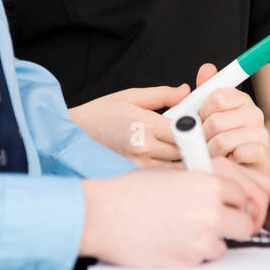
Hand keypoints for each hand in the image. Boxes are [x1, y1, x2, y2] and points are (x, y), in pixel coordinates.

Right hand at [68, 85, 190, 167]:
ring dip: (180, 160)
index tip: (194, 126)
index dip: (193, 129)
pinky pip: (161, 178)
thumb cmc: (100, 114)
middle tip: (188, 137)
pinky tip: (163, 161)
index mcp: (144, 125)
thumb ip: (162, 95)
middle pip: (183, 152)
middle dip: (190, 144)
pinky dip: (168, 172)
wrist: (74, 135)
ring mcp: (138, 167)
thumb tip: (185, 91)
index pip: (184, 132)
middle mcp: (143, 149)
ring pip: (175, 169)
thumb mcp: (131, 96)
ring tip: (175, 149)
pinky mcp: (134, 177)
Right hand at [77, 159, 269, 267]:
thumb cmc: (129, 193)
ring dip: (213, 240)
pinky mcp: (189, 260)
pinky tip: (174, 241)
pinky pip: (204, 260)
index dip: (238, 200)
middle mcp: (211, 211)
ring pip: (227, 245)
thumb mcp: (172, 174)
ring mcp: (202, 238)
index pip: (246, 195)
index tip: (233, 204)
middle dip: (236, 224)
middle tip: (220, 222)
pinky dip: (194, 253)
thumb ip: (201, 182)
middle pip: (247, 224)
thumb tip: (222, 193)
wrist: (104, 215)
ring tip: (186, 230)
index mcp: (209, 183)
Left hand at [193, 62, 269, 167]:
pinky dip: (228, 161)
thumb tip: (206, 68)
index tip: (203, 119)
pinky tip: (230, 160)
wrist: (246, 164)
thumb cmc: (224, 138)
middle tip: (207, 141)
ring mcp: (261, 133)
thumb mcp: (210, 112)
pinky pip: (238, 154)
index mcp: (240, 99)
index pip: (216, 98)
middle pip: (215, 122)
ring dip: (212, 152)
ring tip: (216, 153)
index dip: (203, 112)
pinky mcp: (264, 153)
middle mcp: (254, 112)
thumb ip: (205, 90)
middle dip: (204, 136)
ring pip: (222, 140)